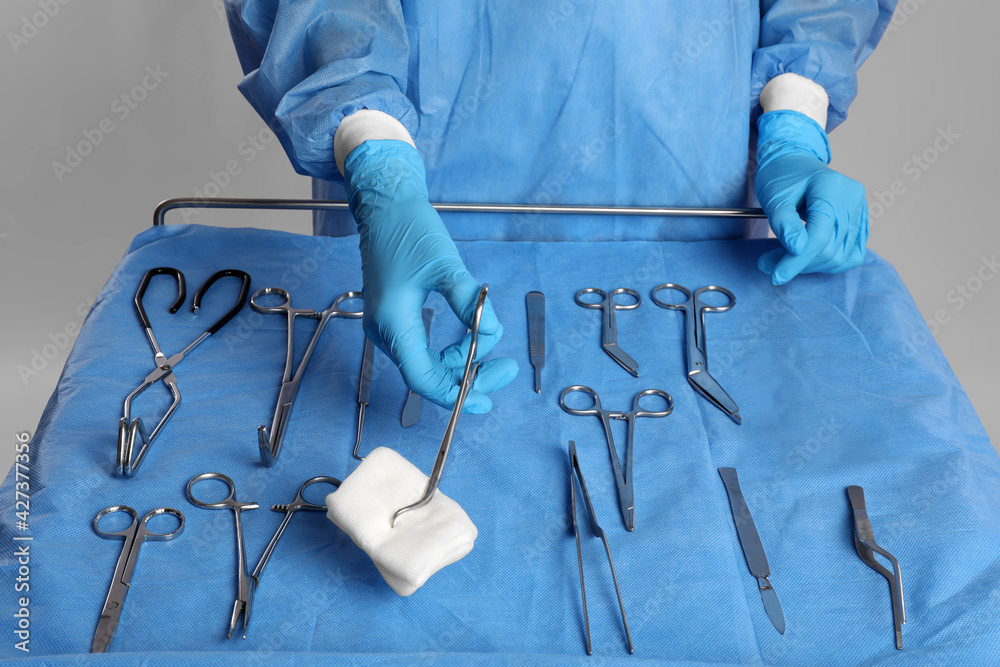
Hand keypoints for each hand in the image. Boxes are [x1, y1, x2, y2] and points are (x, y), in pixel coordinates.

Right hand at [344, 140, 517, 412]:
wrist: (385, 207)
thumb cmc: (411, 231)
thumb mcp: (447, 266)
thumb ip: (470, 303)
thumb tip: (491, 334)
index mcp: (393, 323)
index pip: (423, 378)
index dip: (455, 395)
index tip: (487, 401)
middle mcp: (386, 332)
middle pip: (429, 375)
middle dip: (469, 376)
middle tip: (507, 368)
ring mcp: (389, 327)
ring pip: (430, 362)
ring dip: (464, 361)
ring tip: (495, 342)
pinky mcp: (396, 319)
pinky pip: (426, 347)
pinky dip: (452, 348)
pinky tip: (476, 337)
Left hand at [755, 110, 868, 284]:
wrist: (793, 162)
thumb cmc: (781, 177)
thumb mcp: (774, 198)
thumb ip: (784, 224)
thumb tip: (797, 250)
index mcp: (832, 187)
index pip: (819, 236)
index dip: (797, 261)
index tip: (776, 276)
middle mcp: (852, 198)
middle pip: (830, 249)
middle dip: (799, 264)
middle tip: (768, 265)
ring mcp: (860, 209)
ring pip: (840, 256)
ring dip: (810, 266)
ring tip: (783, 260)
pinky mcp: (860, 221)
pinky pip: (850, 253)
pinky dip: (828, 262)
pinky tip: (806, 257)